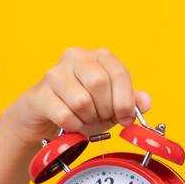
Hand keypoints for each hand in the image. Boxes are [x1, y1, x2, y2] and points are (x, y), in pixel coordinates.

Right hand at [0, 46, 151, 147]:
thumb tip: (145, 101)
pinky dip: (73, 126)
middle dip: (105, 109)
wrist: (46, 118)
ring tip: (84, 118)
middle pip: (99, 84)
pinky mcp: (39, 94)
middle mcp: (75, 57)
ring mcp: (54, 73)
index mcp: (98, 57)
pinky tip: (71, 124)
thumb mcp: (112, 105)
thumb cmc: (81, 108)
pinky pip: (64, 115)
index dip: (125, 99)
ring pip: (81, 101)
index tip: (125, 117)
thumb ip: (131, 102)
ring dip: (88, 118)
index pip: (119, 72)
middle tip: (100, 117)